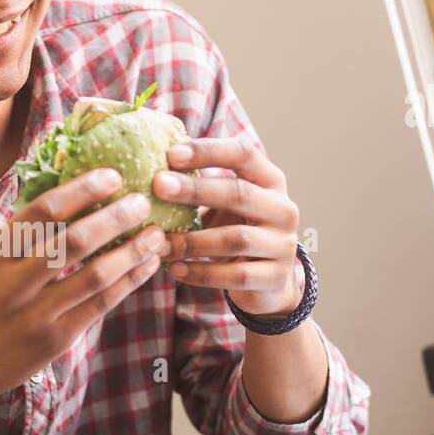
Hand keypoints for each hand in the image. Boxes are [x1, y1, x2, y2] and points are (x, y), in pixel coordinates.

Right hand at [0, 169, 168, 417]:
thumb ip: (11, 240)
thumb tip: (57, 200)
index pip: (42, 212)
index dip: (82, 190)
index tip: (111, 176)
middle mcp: (12, 283)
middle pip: (74, 241)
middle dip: (115, 217)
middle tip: (143, 200)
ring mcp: (34, 315)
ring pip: (94, 275)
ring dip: (131, 251)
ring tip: (156, 235)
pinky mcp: (53, 340)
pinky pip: (99, 306)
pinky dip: (126, 283)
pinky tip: (145, 267)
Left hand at [152, 136, 301, 316]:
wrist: (267, 282)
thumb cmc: (234, 231)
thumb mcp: (225, 204)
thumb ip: (200, 186)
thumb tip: (149, 169)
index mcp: (270, 181)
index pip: (243, 155)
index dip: (208, 152)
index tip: (171, 154)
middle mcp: (283, 209)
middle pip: (238, 193)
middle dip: (195, 189)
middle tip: (158, 185)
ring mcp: (283, 244)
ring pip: (234, 239)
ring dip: (191, 241)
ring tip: (158, 243)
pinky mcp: (275, 277)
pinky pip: (234, 275)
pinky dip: (201, 273)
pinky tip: (174, 269)